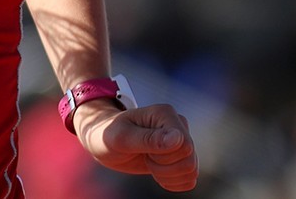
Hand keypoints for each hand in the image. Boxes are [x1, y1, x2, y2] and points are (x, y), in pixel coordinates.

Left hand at [75, 102, 198, 191]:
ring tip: (149, 162)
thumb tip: (178, 139)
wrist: (104, 141)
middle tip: (144, 156)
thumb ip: (149, 139)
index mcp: (166, 114)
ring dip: (167, 175)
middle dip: (163, 167)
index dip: (164, 157)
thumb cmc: (108, 134)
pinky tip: (157, 172)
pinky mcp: (180, 157)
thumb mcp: (122, 137)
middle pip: (189, 161)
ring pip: (191, 171)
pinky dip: (172, 182)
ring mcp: (181, 141)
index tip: (144, 150)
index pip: (184, 146)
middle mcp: (178, 126)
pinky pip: (190, 179)